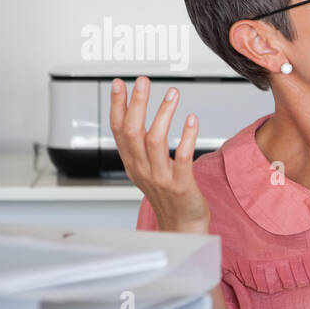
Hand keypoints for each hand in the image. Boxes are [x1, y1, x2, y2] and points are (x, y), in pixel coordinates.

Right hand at [109, 76, 210, 231]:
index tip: (119, 84)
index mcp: (132, 164)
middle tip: (143, 81)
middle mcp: (142, 169)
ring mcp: (160, 178)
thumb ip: (140, 147)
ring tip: (173, 93)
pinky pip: (183, 157)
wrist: (182, 227)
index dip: (117, 106)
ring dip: (163, 114)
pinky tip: (192, 119)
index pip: (118, 130)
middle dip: (136, 103)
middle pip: (132, 132)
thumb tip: (134, 116)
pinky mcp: (181, 185)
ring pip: (155, 141)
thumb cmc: (169, 197)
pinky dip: (187, 136)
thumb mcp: (147, 170)